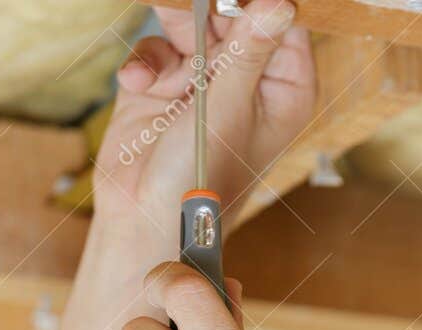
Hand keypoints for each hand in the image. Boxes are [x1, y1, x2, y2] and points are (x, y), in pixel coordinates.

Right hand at [96, 0, 314, 225]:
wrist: (144, 217)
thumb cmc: (203, 177)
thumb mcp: (228, 106)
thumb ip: (248, 49)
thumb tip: (281, 3)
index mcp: (284, 88)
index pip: (283, 22)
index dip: (258, 5)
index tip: (232, 2)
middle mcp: (249, 80)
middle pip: (233, 15)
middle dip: (206, 12)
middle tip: (188, 17)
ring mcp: (206, 80)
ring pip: (190, 23)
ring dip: (173, 34)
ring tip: (167, 64)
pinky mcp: (164, 82)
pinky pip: (157, 49)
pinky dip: (146, 63)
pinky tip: (137, 84)